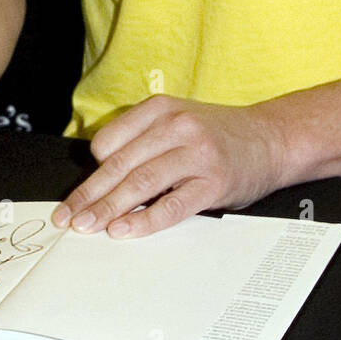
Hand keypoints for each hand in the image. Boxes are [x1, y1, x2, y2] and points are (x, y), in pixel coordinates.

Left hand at [51, 93, 287, 238]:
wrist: (271, 138)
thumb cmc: (218, 135)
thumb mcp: (178, 121)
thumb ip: (143, 142)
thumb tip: (101, 182)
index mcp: (161, 109)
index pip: (110, 142)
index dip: (90, 173)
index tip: (76, 197)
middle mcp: (176, 126)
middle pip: (120, 165)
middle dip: (90, 195)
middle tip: (68, 217)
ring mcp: (196, 153)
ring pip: (141, 183)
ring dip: (109, 209)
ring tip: (89, 227)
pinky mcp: (212, 181)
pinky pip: (172, 205)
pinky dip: (145, 220)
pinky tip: (126, 230)